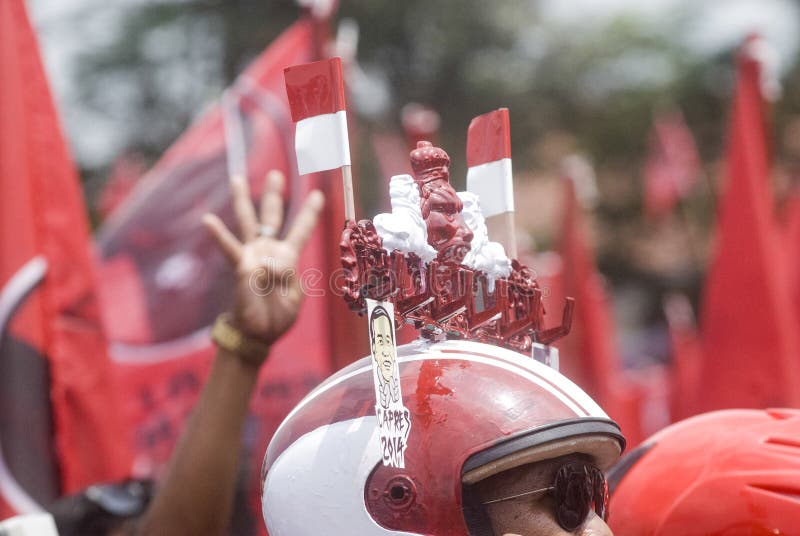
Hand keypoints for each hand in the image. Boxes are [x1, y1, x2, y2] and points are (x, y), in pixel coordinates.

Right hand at [203, 170, 323, 348]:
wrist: (259, 334)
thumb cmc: (278, 318)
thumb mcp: (294, 298)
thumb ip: (288, 277)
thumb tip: (270, 263)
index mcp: (288, 259)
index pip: (300, 231)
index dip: (308, 213)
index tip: (318, 194)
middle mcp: (269, 252)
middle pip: (272, 217)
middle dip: (274, 195)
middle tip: (276, 174)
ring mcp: (253, 256)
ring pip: (248, 223)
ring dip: (243, 201)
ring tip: (237, 178)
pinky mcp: (240, 266)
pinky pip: (229, 248)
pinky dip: (219, 235)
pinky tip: (208, 219)